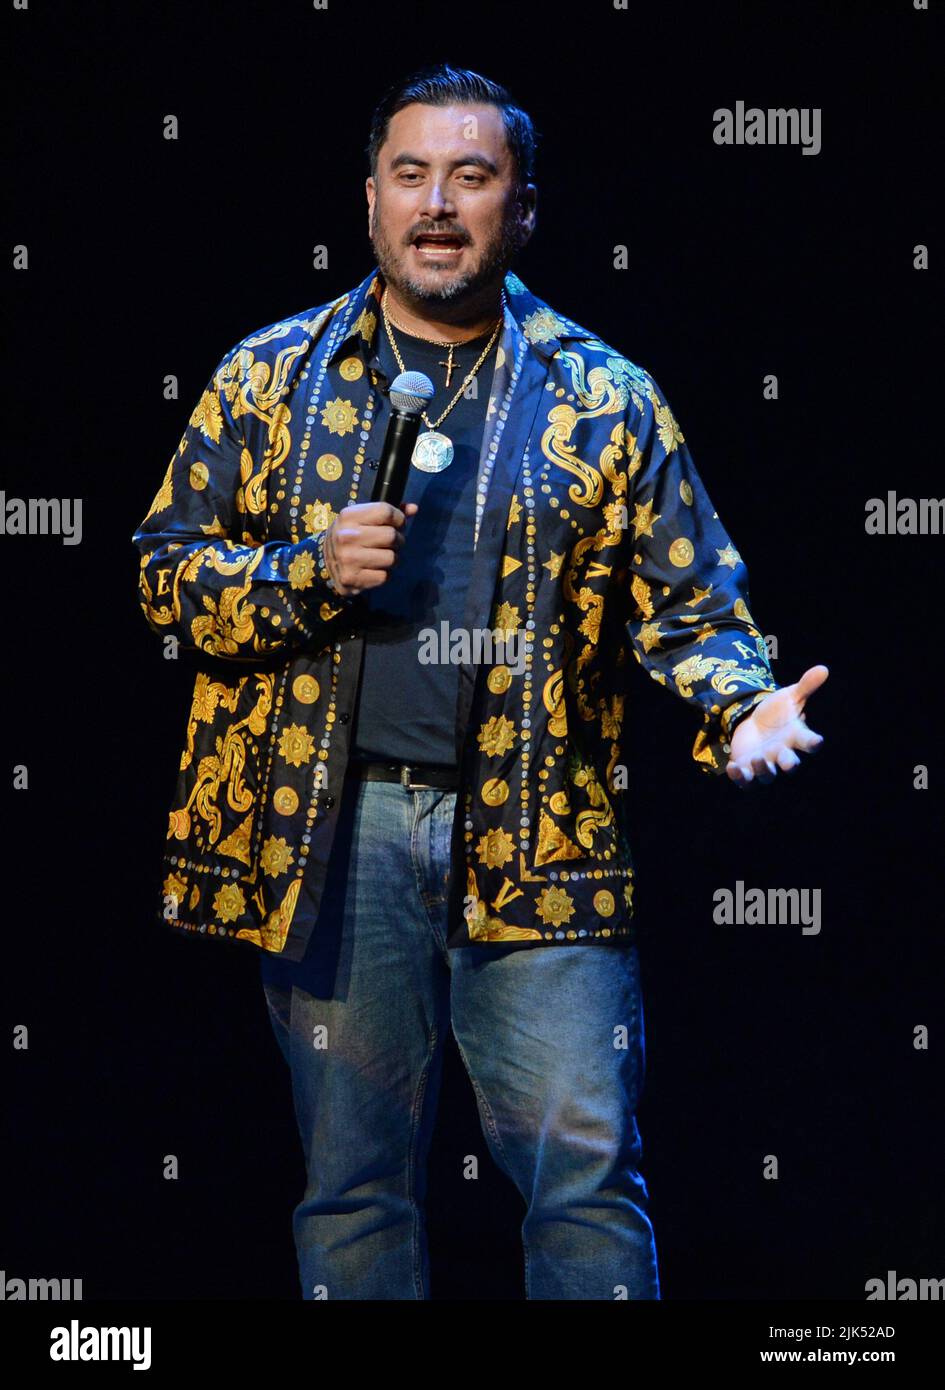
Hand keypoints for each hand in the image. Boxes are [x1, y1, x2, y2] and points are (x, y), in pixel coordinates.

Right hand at [324, 500, 418, 596]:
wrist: (323, 563)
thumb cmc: (349, 537)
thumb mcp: (362, 519)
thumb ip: (388, 513)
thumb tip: (414, 508)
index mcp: (348, 516)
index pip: (386, 512)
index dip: (398, 519)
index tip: (396, 524)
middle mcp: (346, 536)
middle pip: (392, 536)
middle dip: (397, 541)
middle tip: (391, 544)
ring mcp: (348, 559)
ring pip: (392, 558)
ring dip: (392, 559)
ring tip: (382, 557)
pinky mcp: (351, 578)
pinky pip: (384, 576)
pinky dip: (384, 574)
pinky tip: (374, 570)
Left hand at [726, 664, 827, 786]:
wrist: (754, 723)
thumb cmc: (777, 712)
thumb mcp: (789, 697)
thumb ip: (805, 686)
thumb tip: (823, 668)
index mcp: (796, 737)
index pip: (809, 742)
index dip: (814, 743)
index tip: (817, 741)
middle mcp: (782, 753)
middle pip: (790, 766)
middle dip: (789, 764)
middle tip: (786, 758)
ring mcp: (765, 763)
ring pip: (767, 777)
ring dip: (763, 770)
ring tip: (757, 758)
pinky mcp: (747, 768)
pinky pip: (746, 781)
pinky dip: (740, 778)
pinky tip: (732, 767)